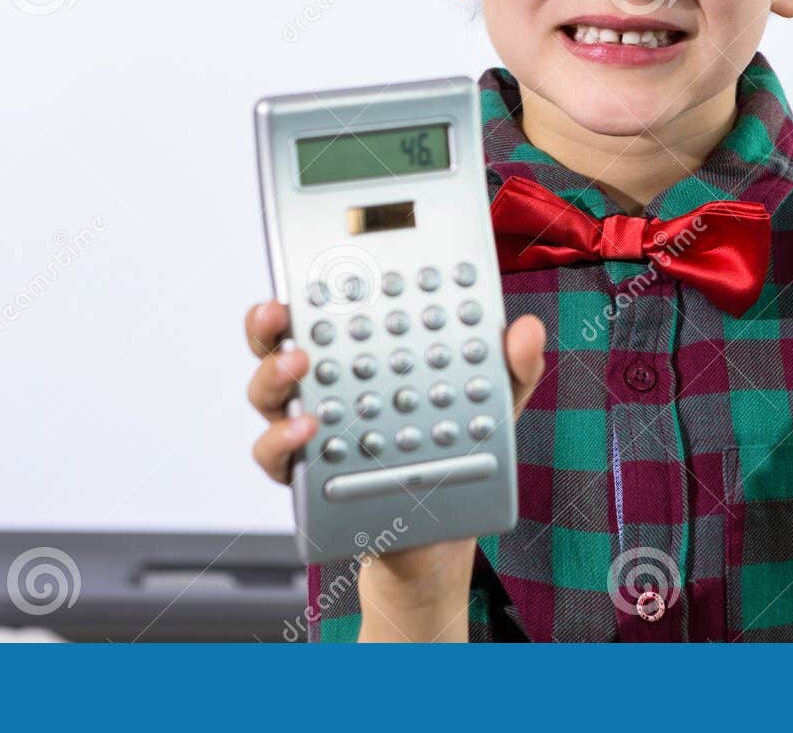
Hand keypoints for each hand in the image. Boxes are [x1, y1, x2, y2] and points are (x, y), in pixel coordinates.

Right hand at [243, 299, 545, 639]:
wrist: (442, 534)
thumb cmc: (455, 448)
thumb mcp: (493, 403)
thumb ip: (510, 366)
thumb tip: (526, 328)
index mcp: (363, 353)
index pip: (328, 306)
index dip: (311, 279)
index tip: (314, 259)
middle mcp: (326, 386)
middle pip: (278, 342)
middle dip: (268, 321)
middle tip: (281, 309)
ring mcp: (311, 430)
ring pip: (267, 394)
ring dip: (272, 376)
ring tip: (296, 366)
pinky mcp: (308, 479)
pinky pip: (275, 457)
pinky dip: (281, 441)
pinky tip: (306, 432)